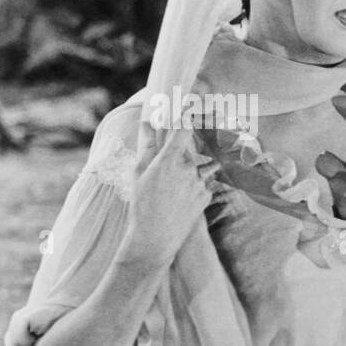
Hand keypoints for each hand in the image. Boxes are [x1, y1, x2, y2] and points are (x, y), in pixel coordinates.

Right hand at [120, 129, 216, 267]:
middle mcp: (188, 169)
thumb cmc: (142, 203)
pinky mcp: (207, 195)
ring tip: (174, 184)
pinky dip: (194, 185)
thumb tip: (147, 122)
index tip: (190, 108)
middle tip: (173, 156)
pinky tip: (181, 196)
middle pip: (188, 151)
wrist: (157, 236)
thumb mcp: (139, 173)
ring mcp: (200, 182)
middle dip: (181, 151)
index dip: (187, 118)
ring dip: (191, 169)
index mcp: (169, 161)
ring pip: (198, 167)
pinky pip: (202, 183)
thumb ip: (147, 146)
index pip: (182, 132)